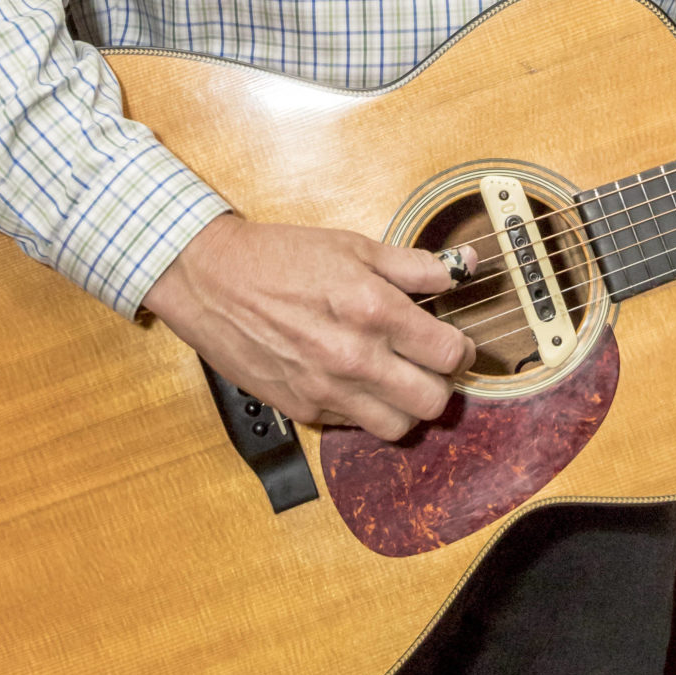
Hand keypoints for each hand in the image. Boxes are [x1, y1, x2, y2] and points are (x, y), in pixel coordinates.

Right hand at [143, 213, 475, 441]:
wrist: (210, 280)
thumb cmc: (279, 258)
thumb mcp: (354, 247)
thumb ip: (416, 265)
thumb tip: (464, 267)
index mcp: (373, 310)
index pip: (449, 354)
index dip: (462, 349)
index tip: (454, 342)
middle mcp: (353, 357)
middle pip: (433, 402)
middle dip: (441, 384)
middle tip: (430, 364)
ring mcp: (326, 389)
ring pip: (397, 427)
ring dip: (407, 406)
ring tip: (398, 379)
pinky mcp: (301, 408)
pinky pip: (353, 426)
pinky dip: (364, 411)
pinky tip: (357, 383)